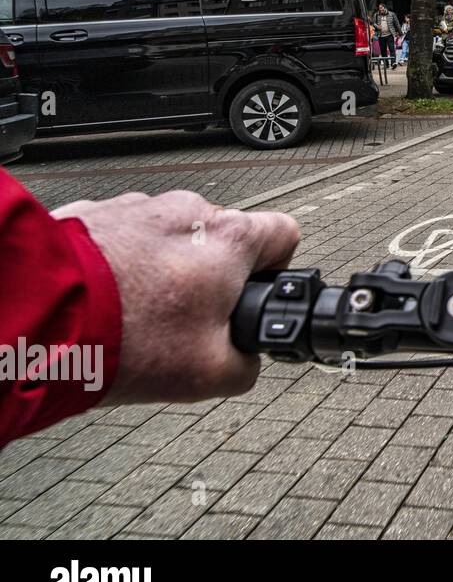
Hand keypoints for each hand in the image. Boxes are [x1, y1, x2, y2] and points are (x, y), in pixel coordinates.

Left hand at [52, 191, 299, 404]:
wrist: (39, 319)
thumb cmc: (122, 336)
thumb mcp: (209, 374)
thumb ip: (246, 364)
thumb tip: (244, 361)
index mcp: (230, 238)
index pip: (284, 234)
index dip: (276, 268)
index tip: (253, 292)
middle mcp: (188, 210)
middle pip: (221, 240)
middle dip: (210, 277)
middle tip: (186, 319)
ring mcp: (137, 208)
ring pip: (169, 239)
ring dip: (162, 269)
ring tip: (136, 314)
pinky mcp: (93, 214)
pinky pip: (123, 239)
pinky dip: (120, 266)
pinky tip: (105, 303)